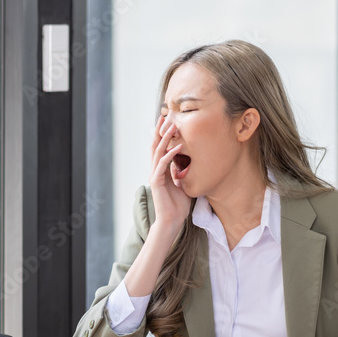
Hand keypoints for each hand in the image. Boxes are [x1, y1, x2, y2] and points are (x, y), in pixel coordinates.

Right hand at [149, 115, 191, 238]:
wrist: (172, 220)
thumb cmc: (178, 205)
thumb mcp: (181, 184)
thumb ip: (179, 173)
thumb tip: (182, 163)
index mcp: (161, 170)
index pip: (160, 148)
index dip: (162, 134)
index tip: (168, 121)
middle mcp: (156, 170)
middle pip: (155, 146)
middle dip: (160, 130)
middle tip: (165, 116)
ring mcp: (155, 175)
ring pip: (158, 152)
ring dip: (165, 138)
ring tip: (172, 126)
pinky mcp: (157, 182)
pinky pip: (163, 165)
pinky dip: (170, 155)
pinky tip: (177, 146)